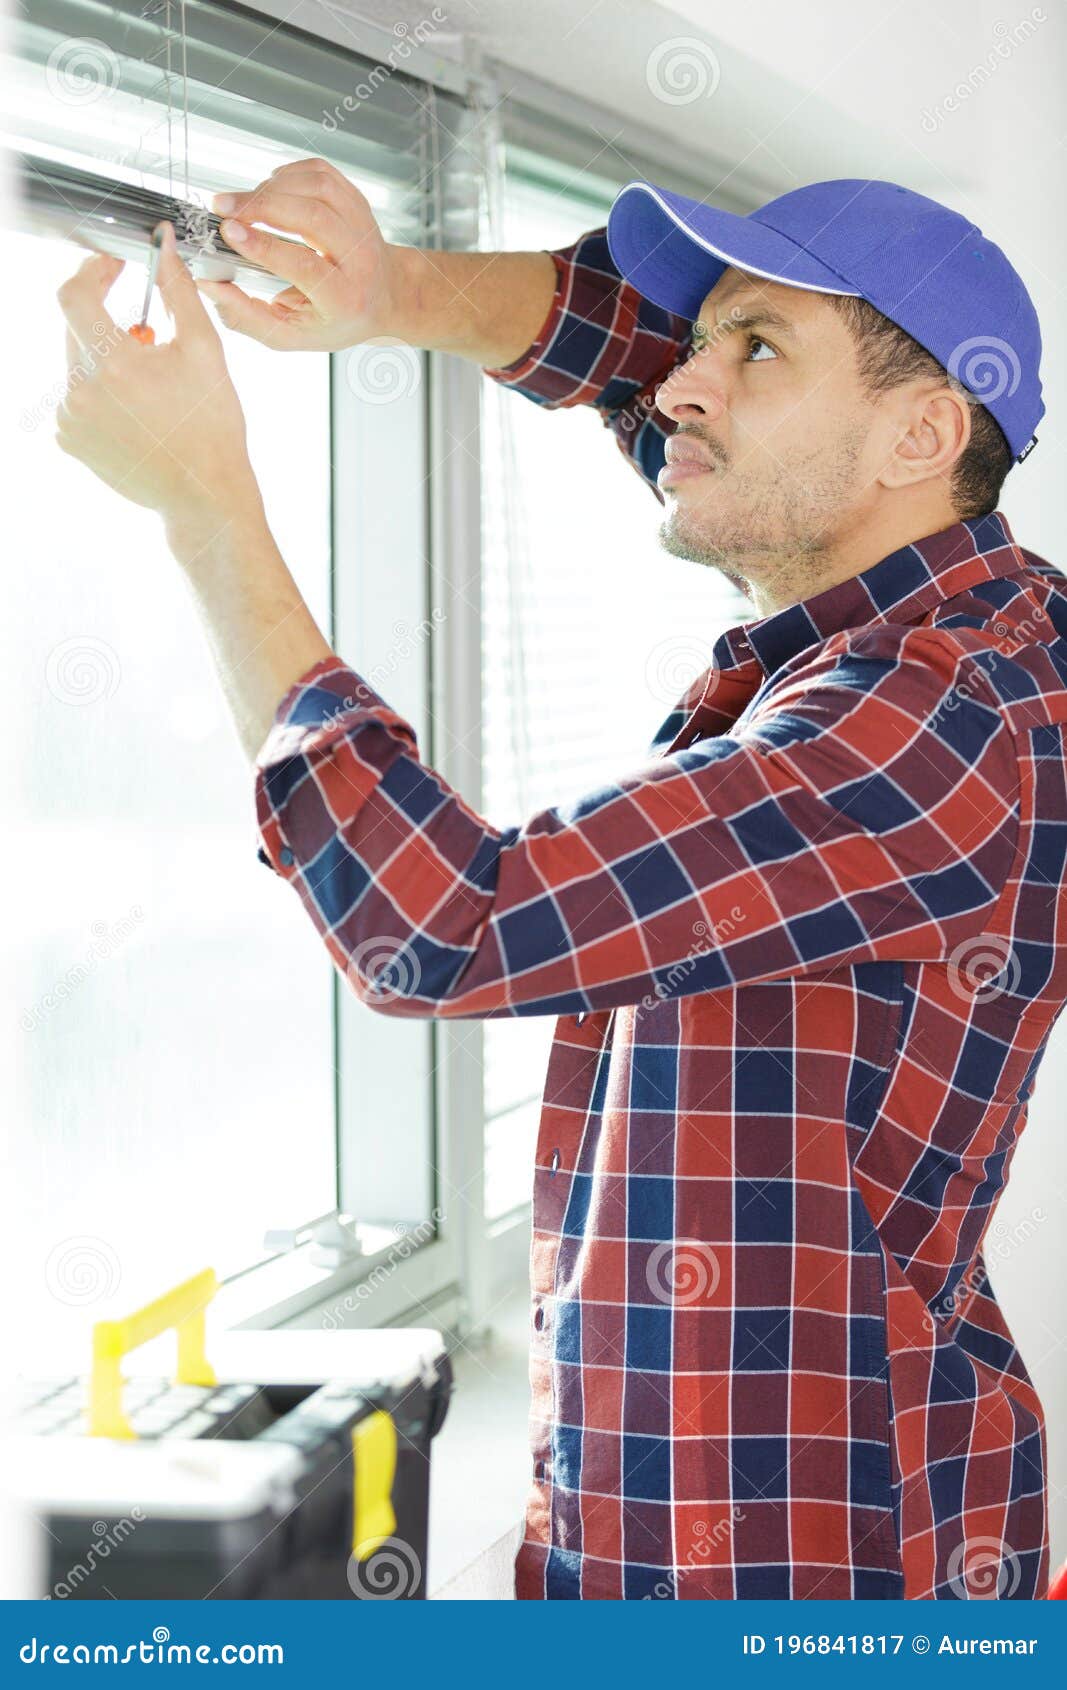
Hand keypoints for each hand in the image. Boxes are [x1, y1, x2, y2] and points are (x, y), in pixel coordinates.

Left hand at [55, 223, 260, 526]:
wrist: (202, 494)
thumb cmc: (211, 428)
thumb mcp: (205, 350)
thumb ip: (178, 290)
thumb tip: (164, 246)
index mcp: (113, 363)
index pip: (73, 293)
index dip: (91, 271)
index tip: (112, 269)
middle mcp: (81, 390)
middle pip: (76, 328)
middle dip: (107, 321)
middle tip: (148, 336)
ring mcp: (70, 418)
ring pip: (77, 363)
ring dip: (106, 360)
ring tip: (149, 387)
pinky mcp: (69, 439)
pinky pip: (75, 397)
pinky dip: (99, 393)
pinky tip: (135, 413)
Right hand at [200, 158, 413, 351]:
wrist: (383, 297)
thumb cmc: (332, 319)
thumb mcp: (290, 334)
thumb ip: (246, 316)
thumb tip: (208, 286)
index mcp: (345, 299)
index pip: (304, 266)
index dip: (265, 246)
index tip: (229, 231)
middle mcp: (361, 258)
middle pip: (312, 217)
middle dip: (261, 206)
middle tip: (223, 207)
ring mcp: (363, 224)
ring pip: (317, 187)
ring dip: (272, 188)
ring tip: (243, 202)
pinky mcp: (357, 199)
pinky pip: (320, 173)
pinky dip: (288, 174)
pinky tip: (270, 190)